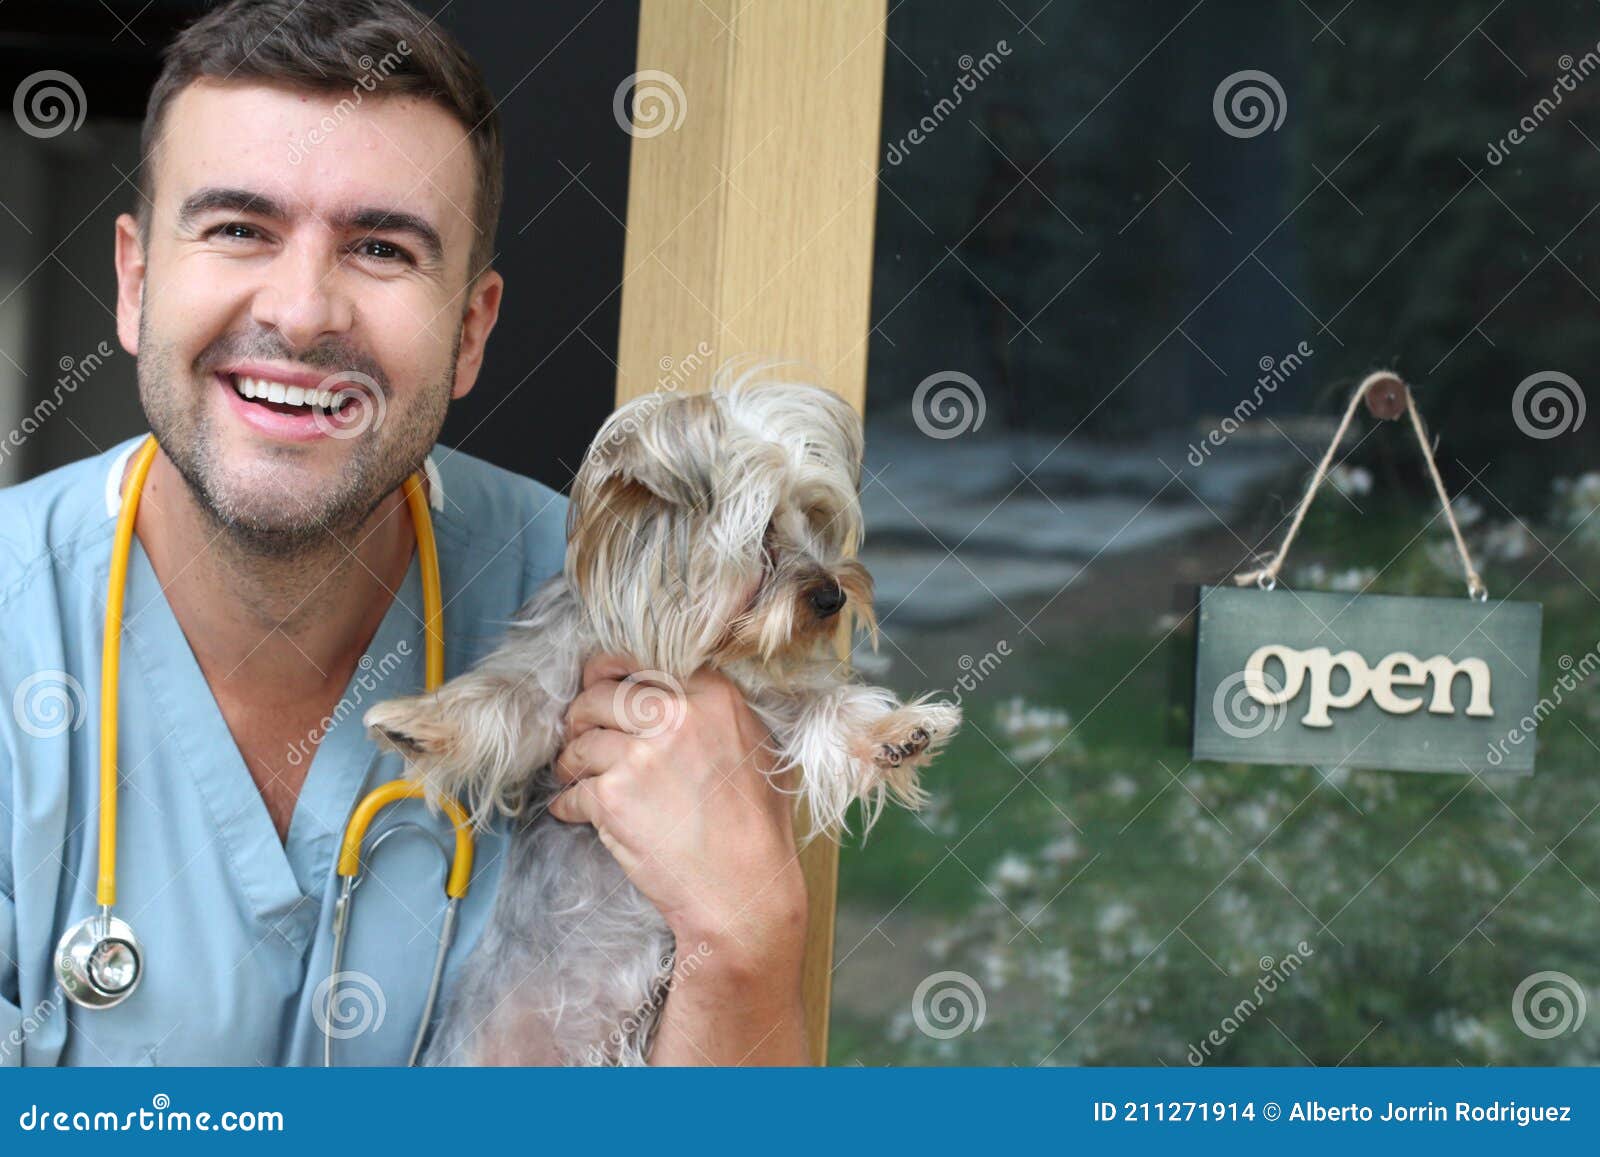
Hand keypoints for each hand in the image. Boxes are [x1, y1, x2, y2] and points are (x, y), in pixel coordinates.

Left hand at [547, 654, 808, 977]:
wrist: (744, 887)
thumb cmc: (757, 824)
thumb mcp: (757, 745)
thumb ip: (716, 711)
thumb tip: (675, 692)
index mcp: (713, 696)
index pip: (642, 665)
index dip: (612, 676)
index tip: (601, 686)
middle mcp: (675, 716)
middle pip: (600, 694)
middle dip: (581, 713)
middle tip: (578, 731)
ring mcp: (640, 755)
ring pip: (580, 741)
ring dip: (570, 760)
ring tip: (572, 774)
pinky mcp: (612, 796)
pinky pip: (572, 791)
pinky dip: (567, 802)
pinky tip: (572, 810)